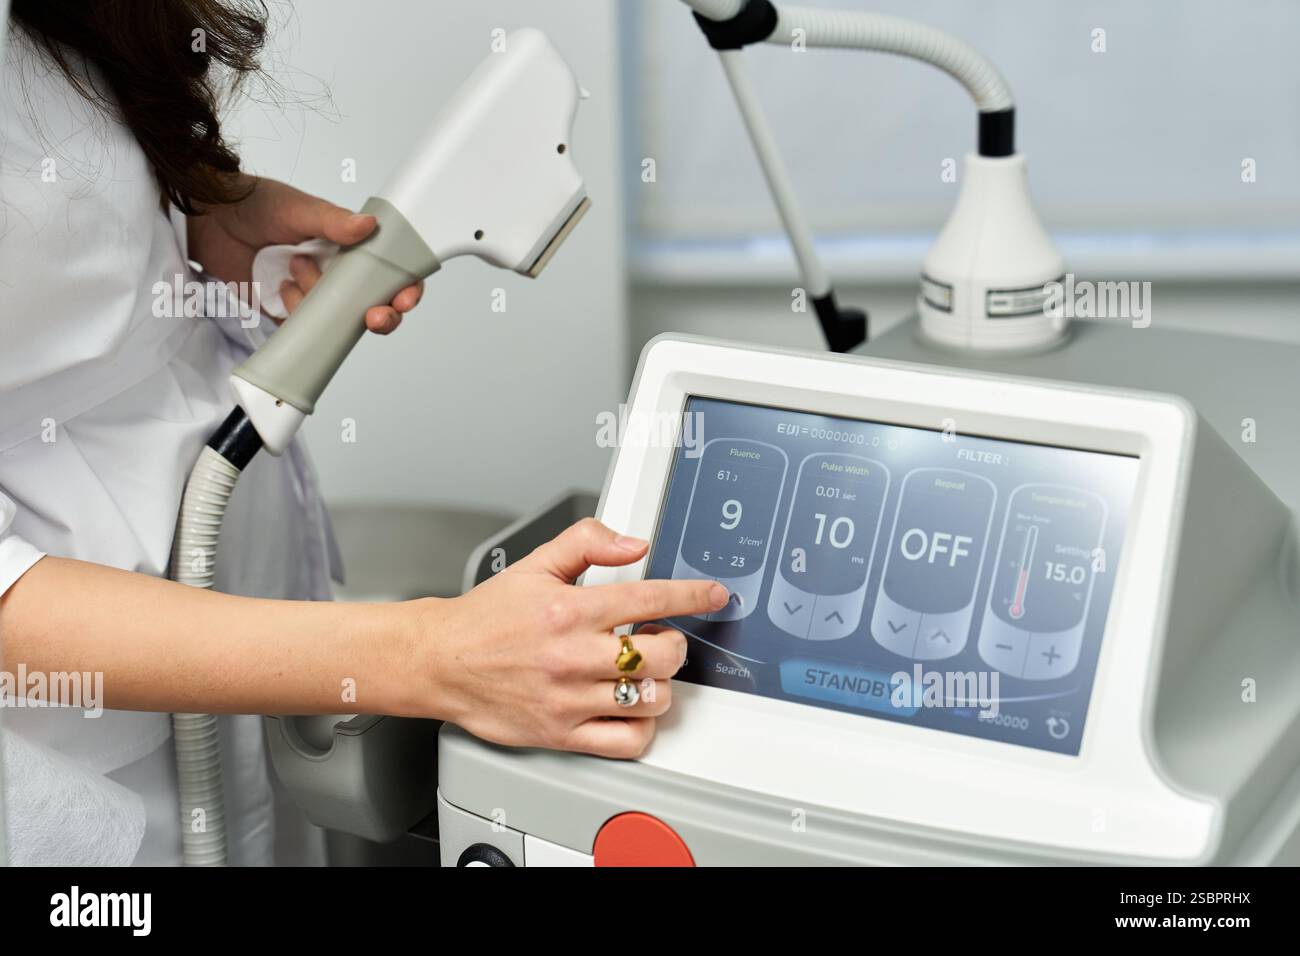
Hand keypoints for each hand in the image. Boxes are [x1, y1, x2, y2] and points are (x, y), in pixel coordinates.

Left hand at [186, 175, 423, 333]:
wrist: (204, 219)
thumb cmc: (252, 203)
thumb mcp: (296, 207)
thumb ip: (332, 220)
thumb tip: (368, 226)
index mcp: (349, 246)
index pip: (390, 272)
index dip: (404, 289)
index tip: (403, 299)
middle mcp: (336, 272)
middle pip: (373, 305)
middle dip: (379, 316)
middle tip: (371, 316)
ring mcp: (312, 294)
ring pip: (338, 319)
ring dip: (323, 304)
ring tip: (293, 270)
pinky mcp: (286, 311)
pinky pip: (305, 329)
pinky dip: (298, 317)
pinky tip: (280, 290)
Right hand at [416, 518, 727, 757]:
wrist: (440, 661)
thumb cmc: (486, 618)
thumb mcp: (535, 564)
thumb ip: (586, 543)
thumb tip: (633, 544)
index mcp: (570, 610)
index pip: (651, 600)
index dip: (692, 596)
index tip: (711, 595)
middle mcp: (573, 656)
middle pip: (661, 656)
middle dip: (673, 643)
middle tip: (658, 638)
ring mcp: (569, 699)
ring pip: (650, 699)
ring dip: (658, 683)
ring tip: (640, 672)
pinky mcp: (562, 734)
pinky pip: (626, 742)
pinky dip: (640, 727)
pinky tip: (629, 708)